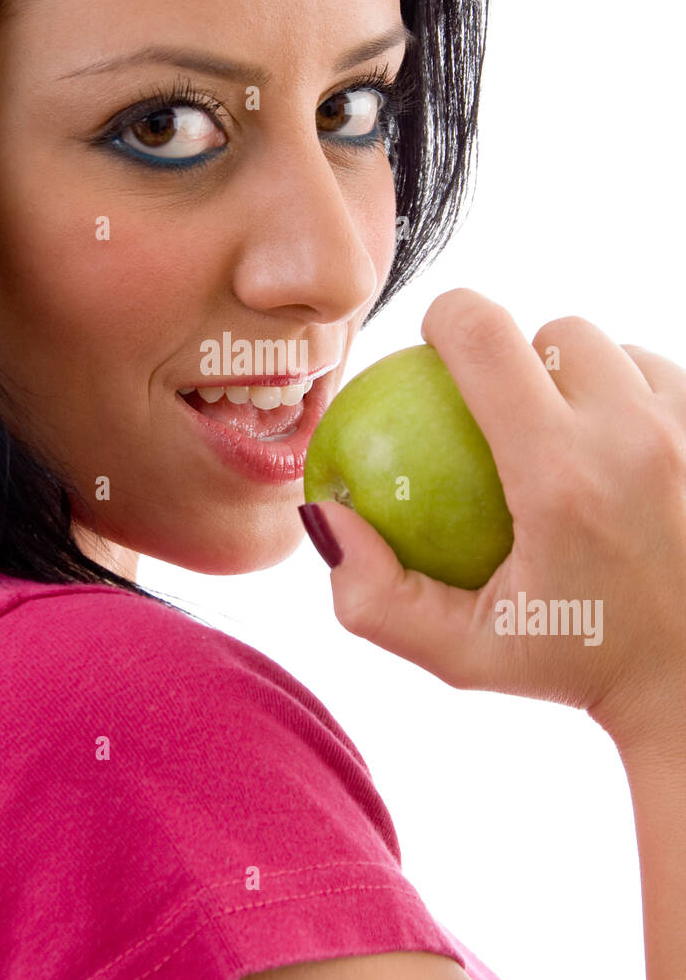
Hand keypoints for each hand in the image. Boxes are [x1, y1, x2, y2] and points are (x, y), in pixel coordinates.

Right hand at [310, 289, 685, 754]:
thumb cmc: (574, 664)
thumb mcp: (463, 654)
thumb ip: (375, 597)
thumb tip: (327, 516)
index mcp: (559, 477)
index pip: (484, 335)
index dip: (448, 316)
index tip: (436, 346)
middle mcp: (634, 438)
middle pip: (556, 331)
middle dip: (521, 356)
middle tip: (508, 415)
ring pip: (618, 348)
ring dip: (584, 377)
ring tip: (570, 433)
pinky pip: (663, 377)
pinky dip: (635, 397)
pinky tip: (623, 448)